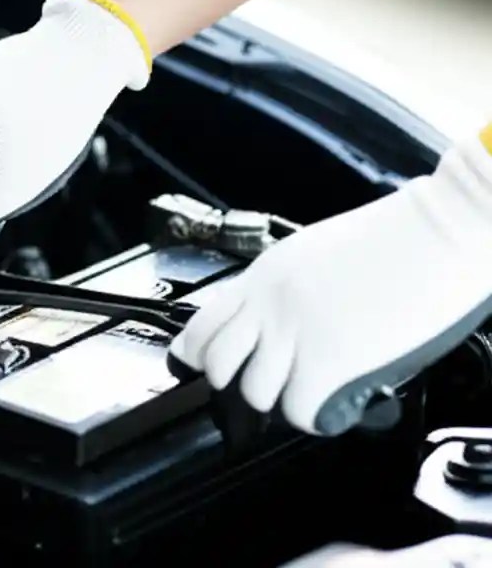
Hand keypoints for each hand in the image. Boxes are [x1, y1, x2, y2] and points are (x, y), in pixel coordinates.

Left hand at [170, 134, 491, 434]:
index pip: (202, 324)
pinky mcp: (330, 358)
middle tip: (266, 386)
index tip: (209, 369)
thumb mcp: (315, 254)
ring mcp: (297, 331)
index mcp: (265, 274)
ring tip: (307, 395)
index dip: (200, 356)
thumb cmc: (396, 237)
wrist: (444, 227)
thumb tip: (277, 321)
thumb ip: (286, 288)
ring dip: (279, 401)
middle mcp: (270, 302)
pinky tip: (330, 410)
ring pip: (254, 391)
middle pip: (218, 363)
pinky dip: (311, 418)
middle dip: (236, 383)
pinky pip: (299, 409)